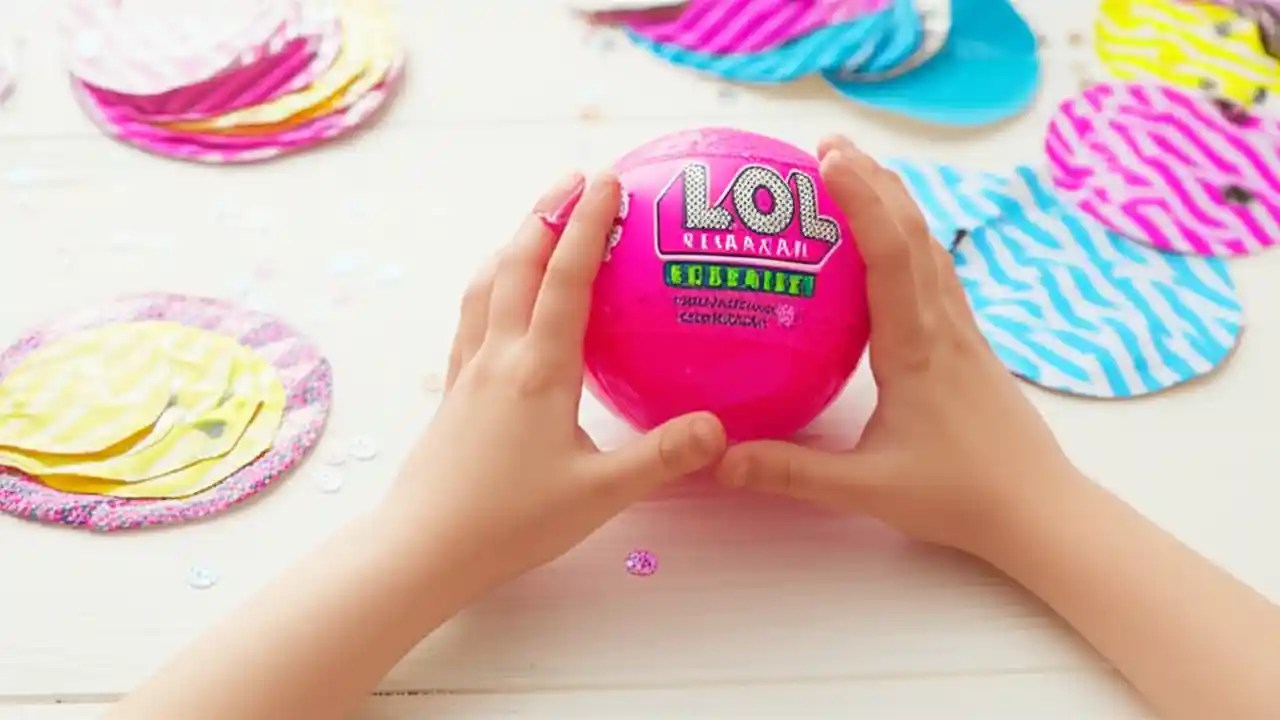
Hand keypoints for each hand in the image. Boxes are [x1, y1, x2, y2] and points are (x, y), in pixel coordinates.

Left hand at [386, 172, 726, 587]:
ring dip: (512, 241)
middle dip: (547, 212)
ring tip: (536, 220)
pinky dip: (489, 284)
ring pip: (486, 284)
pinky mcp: (453, 392)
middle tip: (577, 178)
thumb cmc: (510, 523)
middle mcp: (499, 356)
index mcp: (539, 371)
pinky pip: (470, 317)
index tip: (609, 180)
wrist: (425, 548)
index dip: (589, 224)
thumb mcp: (599, 495)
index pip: (566, 279)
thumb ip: (661, 457)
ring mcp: (469, 371)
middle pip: (518, 263)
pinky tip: (497, 295)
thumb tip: (719, 427)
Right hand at [716, 136, 1079, 553]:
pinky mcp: (965, 343)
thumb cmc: (959, 496)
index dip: (861, 199)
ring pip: (928, 245)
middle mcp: (942, 325)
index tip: (826, 158)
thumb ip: (789, 472)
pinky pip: (934, 272)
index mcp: (917, 348)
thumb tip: (715, 458)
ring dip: (894, 201)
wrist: (1037, 509)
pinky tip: (885, 243)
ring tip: (853, 174)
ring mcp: (960, 330)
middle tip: (825, 147)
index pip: (891, 254)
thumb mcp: (865, 489)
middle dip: (872, 180)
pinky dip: (906, 238)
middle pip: (913, 231)